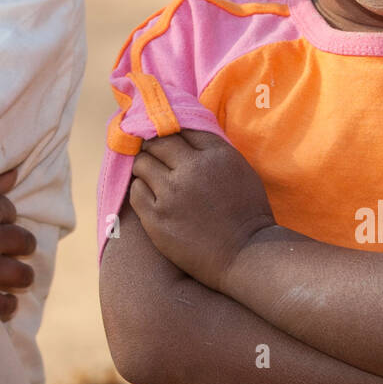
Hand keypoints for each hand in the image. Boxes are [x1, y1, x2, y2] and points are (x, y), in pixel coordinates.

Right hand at [0, 169, 34, 319]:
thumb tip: (16, 172)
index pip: (11, 212)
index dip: (3, 217)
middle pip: (23, 242)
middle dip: (20, 244)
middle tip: (11, 248)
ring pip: (20, 274)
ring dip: (23, 274)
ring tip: (20, 275)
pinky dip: (7, 306)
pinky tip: (10, 302)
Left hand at [129, 129, 274, 289]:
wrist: (244, 255)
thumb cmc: (247, 213)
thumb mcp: (240, 170)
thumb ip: (214, 150)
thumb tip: (186, 132)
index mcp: (216, 155)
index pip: (182, 128)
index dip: (171, 130)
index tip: (166, 135)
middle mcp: (191, 170)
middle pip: (158, 142)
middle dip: (153, 145)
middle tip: (153, 153)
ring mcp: (171, 194)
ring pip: (142, 163)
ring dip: (144, 166)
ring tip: (151, 175)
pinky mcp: (156, 218)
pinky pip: (135, 190)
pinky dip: (140, 188)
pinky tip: (150, 195)